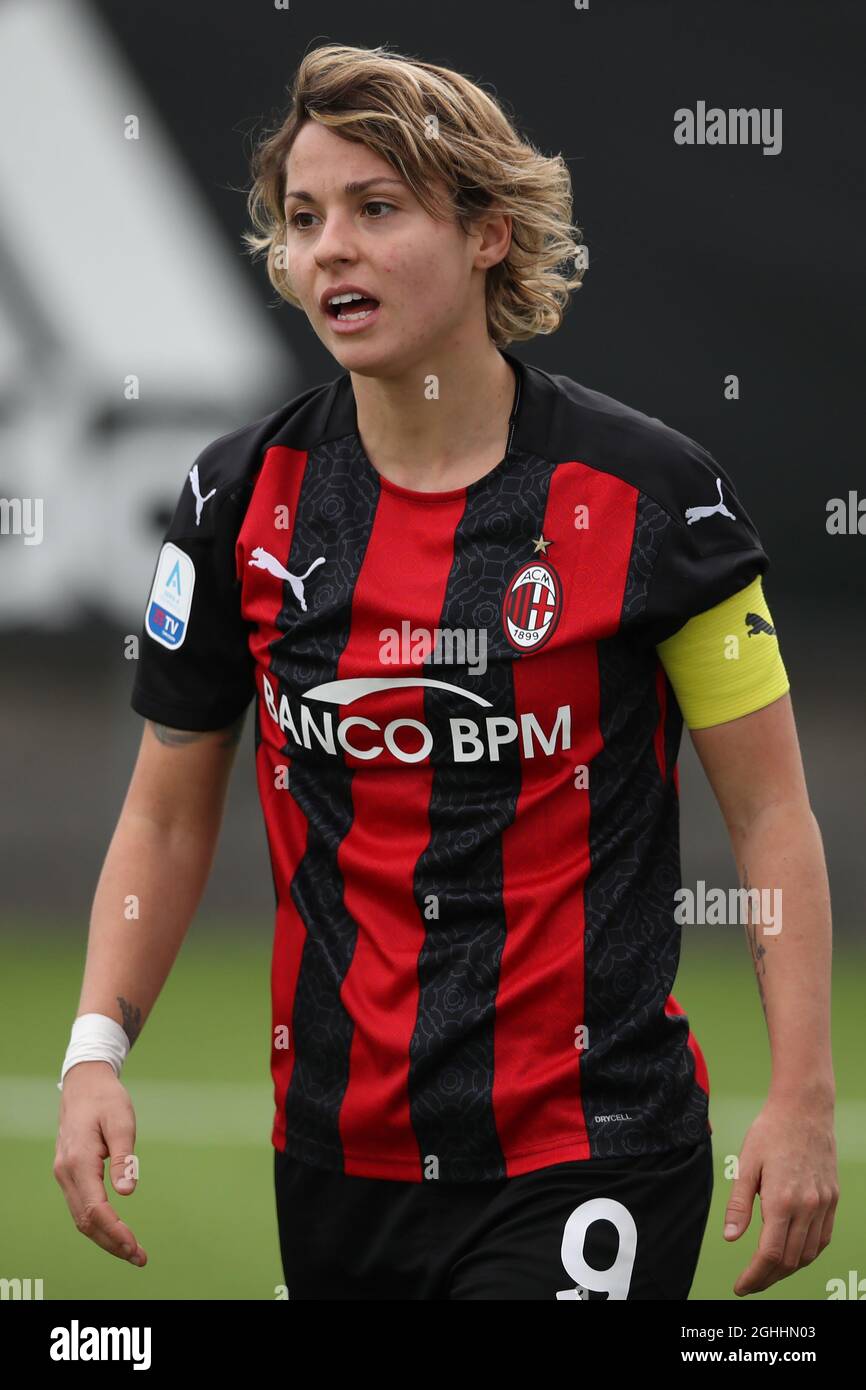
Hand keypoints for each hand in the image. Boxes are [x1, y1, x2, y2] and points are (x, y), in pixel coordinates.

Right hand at [54, 1061, 147, 1266]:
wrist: (84, 1083)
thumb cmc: (106, 1099)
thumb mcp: (121, 1121)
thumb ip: (124, 1156)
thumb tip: (127, 1193)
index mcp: (78, 1161)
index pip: (95, 1209)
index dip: (115, 1232)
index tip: (136, 1247)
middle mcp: (66, 1173)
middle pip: (86, 1221)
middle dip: (112, 1243)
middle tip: (140, 1258)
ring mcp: (64, 1174)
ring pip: (81, 1217)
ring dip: (105, 1237)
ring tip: (132, 1251)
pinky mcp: (70, 1174)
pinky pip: (81, 1207)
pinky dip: (97, 1224)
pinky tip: (115, 1231)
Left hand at [723, 1094, 837, 1295]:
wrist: (804, 1109)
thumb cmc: (770, 1132)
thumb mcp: (746, 1164)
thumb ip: (739, 1203)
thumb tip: (730, 1238)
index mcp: (782, 1200)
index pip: (769, 1255)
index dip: (754, 1276)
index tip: (740, 1286)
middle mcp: (807, 1207)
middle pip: (789, 1261)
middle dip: (768, 1278)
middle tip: (749, 1283)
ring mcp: (824, 1204)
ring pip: (808, 1254)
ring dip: (787, 1269)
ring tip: (767, 1272)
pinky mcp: (832, 1199)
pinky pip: (822, 1238)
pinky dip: (807, 1253)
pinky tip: (792, 1253)